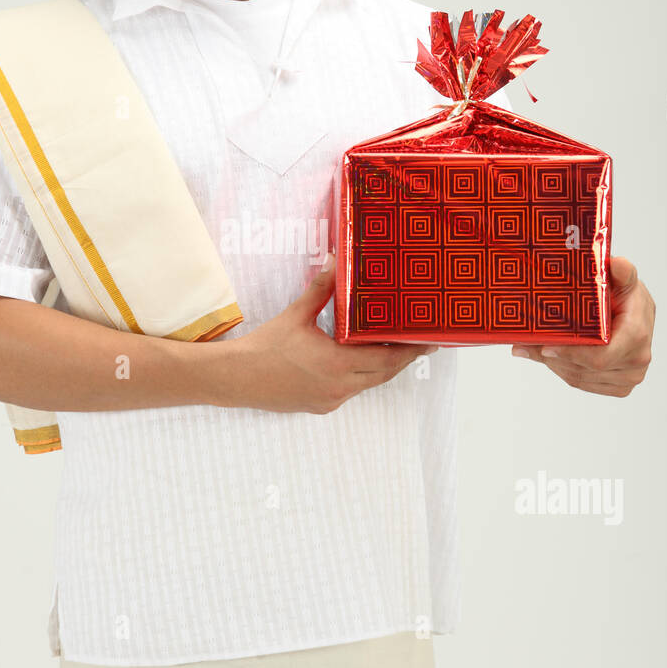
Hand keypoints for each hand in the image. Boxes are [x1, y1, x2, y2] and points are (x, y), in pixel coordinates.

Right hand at [222, 252, 437, 413]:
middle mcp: (339, 387)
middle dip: (404, 358)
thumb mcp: (295, 316)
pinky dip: (361, 376)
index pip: (387, 359)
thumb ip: (320, 290)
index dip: (410, 351)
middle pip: (384, 374)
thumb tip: (335, 261)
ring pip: (368, 384)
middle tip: (423, 344)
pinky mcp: (321, 406)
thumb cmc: (265, 348)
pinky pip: (350, 391)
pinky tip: (361, 362)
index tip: (429, 342)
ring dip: (383, 367)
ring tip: (397, 349)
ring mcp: (331, 400)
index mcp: (337, 364)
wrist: (237, 378)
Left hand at [511, 255, 654, 396]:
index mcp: (637, 334)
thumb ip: (621, 271)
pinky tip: (552, 356)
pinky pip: (584, 384)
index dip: (572, 354)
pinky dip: (564, 371)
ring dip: (555, 364)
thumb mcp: (623, 277)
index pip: (601, 356)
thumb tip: (618, 265)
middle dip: (554, 357)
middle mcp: (637, 359)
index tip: (547, 347)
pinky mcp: (620, 385)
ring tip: (535, 348)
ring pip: (580, 378)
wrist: (633, 309)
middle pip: (585, 369)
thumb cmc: (625, 292)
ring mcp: (630, 376)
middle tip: (527, 344)